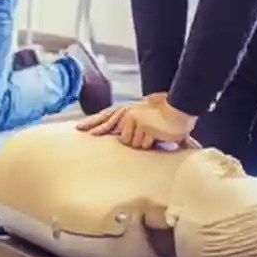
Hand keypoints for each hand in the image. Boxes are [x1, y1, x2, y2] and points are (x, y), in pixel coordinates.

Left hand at [77, 92, 196, 149]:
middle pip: (118, 136)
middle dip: (122, 137)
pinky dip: (150, 143)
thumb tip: (120, 138)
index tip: (78, 127)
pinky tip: (157, 135)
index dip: (92, 123)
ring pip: (130, 143)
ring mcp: (132, 119)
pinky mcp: (141, 125)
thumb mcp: (144, 120)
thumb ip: (131, 126)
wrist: (178, 112)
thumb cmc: (163, 119)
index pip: (105, 116)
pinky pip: (141, 144)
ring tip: (153, 134)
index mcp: (126, 112)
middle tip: (116, 132)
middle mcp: (126, 114)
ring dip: (142, 143)